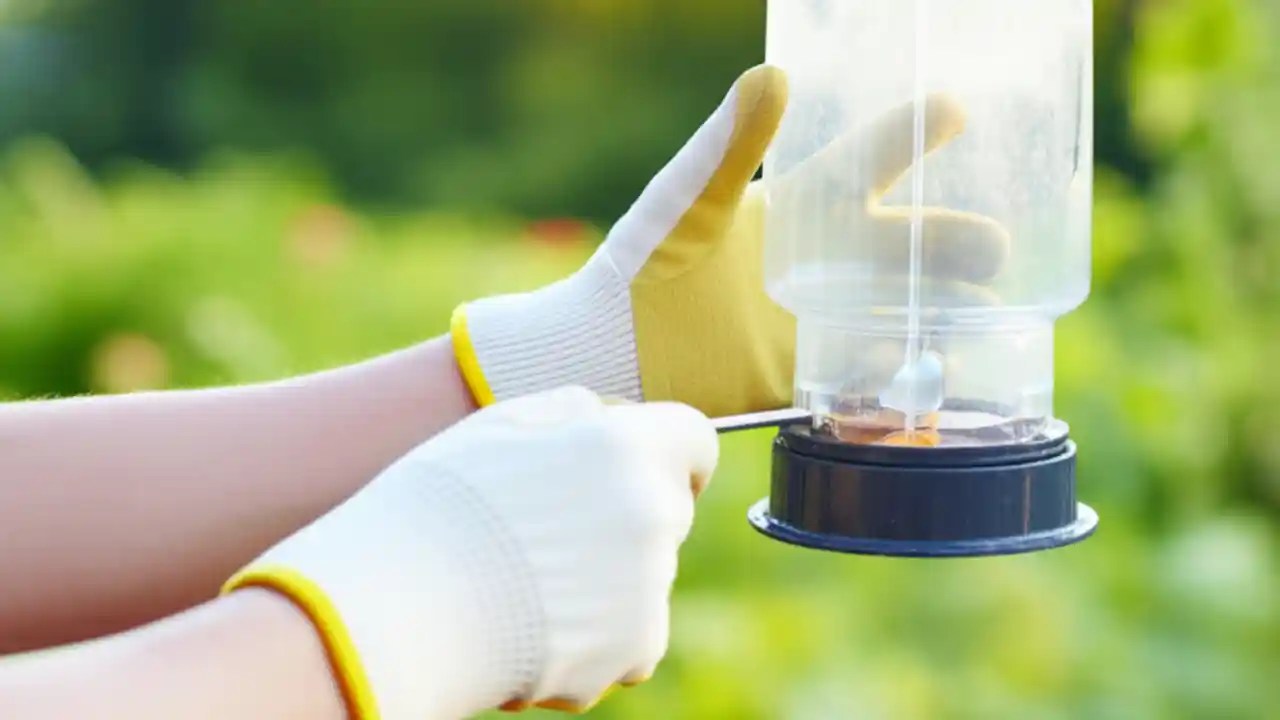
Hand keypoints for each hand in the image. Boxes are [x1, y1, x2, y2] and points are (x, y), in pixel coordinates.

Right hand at [223, 387, 717, 718]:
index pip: (694, 441)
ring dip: (606, 583)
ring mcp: (650, 585)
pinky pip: (633, 639)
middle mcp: (653, 511)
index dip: (668, 454)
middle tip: (553, 537)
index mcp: (628, 446)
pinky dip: (597, 640)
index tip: (640, 471)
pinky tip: (534, 628)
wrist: (401, 608)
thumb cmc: (440, 507)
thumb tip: (606, 419)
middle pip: (666, 511)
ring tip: (524, 586)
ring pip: (645, 579)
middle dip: (625, 520)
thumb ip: (572, 413)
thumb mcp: (499, 425)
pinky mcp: (638, 648)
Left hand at [452, 66, 1008, 417]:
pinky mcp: (804, 375)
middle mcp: (818, 264)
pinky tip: (933, 381)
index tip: (954, 109)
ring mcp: (816, 321)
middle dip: (953, 244)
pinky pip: (864, 378)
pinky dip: (899, 380)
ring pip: (898, 312)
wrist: (611, 351)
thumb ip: (726, 147)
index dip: (909, 137)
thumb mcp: (688, 203)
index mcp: (796, 211)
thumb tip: (771, 75)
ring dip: (943, 314)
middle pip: (904, 247)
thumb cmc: (642, 263)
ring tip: (985, 315)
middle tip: (995, 247)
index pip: (865, 165)